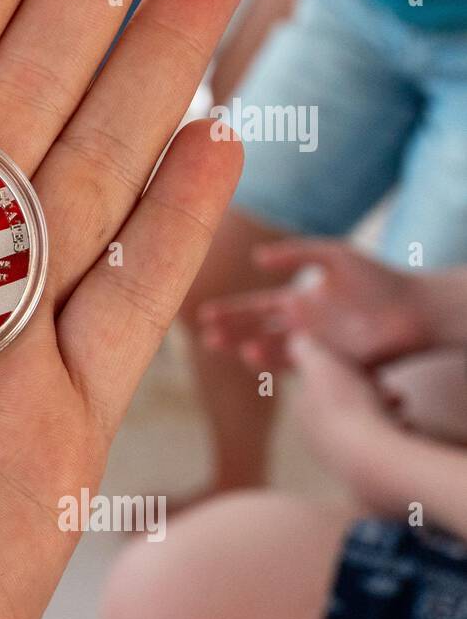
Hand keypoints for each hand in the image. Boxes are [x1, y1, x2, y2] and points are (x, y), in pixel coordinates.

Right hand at [198, 239, 428, 369]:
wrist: (415, 309)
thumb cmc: (378, 278)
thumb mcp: (334, 255)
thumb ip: (295, 254)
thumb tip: (256, 259)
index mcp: (299, 301)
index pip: (255, 307)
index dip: (229, 310)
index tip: (203, 312)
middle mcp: (301, 327)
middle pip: (255, 331)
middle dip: (228, 332)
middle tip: (204, 335)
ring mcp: (314, 347)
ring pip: (270, 349)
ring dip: (244, 347)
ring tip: (219, 345)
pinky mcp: (329, 364)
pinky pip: (296, 365)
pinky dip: (273, 360)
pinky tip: (254, 353)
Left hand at [287, 335, 401, 496]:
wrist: (370, 457)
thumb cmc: (346, 405)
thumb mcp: (320, 363)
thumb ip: (305, 350)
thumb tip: (296, 341)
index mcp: (303, 411)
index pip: (320, 386)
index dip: (342, 372)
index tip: (361, 367)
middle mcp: (316, 437)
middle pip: (345, 405)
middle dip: (367, 391)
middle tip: (385, 386)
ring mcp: (339, 457)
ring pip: (364, 425)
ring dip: (384, 408)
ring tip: (397, 402)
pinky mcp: (364, 471)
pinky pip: (382, 445)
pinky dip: (394, 430)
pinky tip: (404, 425)